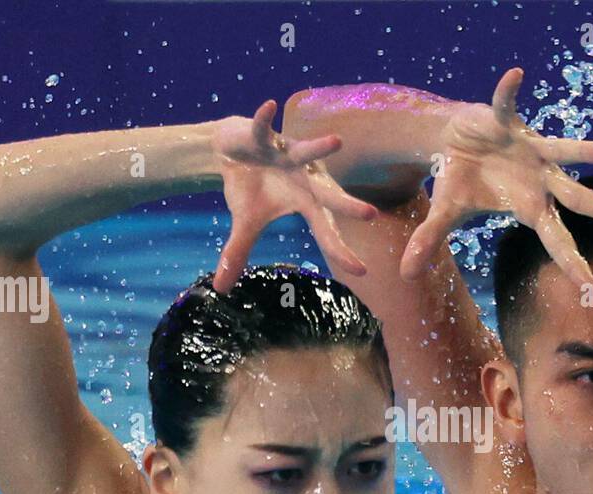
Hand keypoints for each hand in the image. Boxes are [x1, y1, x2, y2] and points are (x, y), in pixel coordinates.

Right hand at [211, 100, 377, 292]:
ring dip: (320, 147)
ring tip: (337, 141)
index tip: (362, 273)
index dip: (340, 251)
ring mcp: (287, 155)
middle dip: (348, 205)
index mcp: (304, 202)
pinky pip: (264, 128)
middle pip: (328, 195)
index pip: (326, 231)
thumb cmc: (250, 187)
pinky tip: (268, 105)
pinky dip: (264, 119)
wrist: (234, 150)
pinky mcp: (266, 137)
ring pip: (307, 152)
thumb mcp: (244, 223)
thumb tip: (220, 289)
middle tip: (372, 215)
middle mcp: (304, 178)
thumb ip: (238, 254)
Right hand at [401, 67, 592, 287]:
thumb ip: (431, 240)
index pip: (557, 241)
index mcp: (529, 207)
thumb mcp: (446, 213)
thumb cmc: (462, 181)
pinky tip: (514, 75)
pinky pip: (508, 105)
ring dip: (587, 152)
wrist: (456, 141)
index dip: (573, 264)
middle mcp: (540, 180)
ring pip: (565, 152)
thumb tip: (404, 273)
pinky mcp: (511, 122)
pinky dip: (508, 92)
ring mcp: (531, 150)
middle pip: (576, 198)